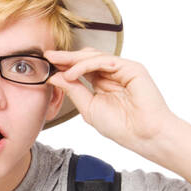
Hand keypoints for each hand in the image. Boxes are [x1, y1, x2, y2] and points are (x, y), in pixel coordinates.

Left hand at [45, 48, 177, 157]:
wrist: (143, 135)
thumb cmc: (120, 126)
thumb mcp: (88, 108)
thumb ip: (73, 91)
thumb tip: (55, 77)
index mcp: (102, 83)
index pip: (81, 69)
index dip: (65, 65)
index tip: (47, 64)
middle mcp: (112, 74)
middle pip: (87, 59)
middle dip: (67, 57)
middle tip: (48, 55)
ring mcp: (123, 69)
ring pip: (95, 57)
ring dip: (74, 60)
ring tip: (58, 65)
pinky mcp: (131, 68)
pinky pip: (105, 61)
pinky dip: (86, 66)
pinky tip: (72, 73)